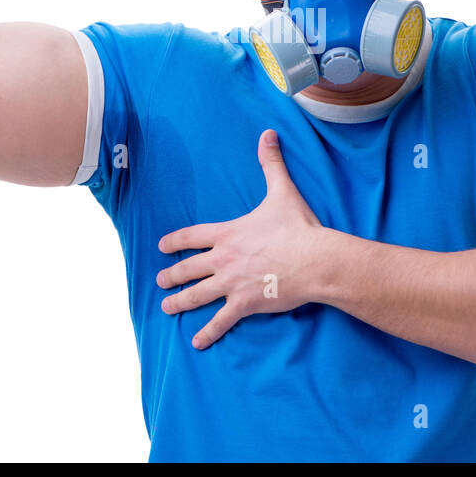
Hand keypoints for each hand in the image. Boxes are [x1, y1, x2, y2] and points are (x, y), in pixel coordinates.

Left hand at [157, 130, 333, 349]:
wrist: (316, 260)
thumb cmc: (299, 227)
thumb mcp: (282, 191)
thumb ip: (271, 163)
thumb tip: (268, 134)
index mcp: (228, 234)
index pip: (192, 237)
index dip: (174, 241)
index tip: (162, 247)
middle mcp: (223, 260)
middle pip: (189, 268)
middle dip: (171, 275)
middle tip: (160, 280)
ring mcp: (232, 284)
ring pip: (197, 295)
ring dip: (179, 302)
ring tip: (166, 307)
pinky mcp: (245, 304)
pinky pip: (221, 321)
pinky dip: (208, 333)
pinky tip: (196, 342)